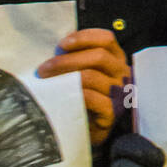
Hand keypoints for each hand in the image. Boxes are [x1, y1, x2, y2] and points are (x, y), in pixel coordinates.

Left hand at [38, 29, 129, 147]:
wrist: (87, 129)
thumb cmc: (83, 97)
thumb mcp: (84, 72)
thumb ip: (77, 58)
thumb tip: (59, 47)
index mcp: (116, 59)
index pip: (107, 39)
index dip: (84, 38)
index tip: (62, 44)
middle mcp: (122, 74)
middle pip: (99, 56)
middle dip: (68, 60)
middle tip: (45, 68)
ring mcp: (119, 93)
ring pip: (92, 77)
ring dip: (65, 77)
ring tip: (47, 82)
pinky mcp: (112, 112)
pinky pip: (91, 98)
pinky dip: (73, 94)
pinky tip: (60, 95)